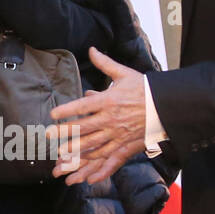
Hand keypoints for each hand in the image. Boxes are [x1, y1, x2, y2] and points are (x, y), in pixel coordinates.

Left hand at [51, 47, 146, 182]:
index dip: (67, 110)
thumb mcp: (124, 73)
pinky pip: (108, 154)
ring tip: (61, 152)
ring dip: (76, 149)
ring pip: (93, 144)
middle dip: (65, 132)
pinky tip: (84, 163)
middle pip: (84, 127)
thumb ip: (105, 64)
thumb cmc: (143, 88)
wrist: (164, 105)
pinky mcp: (125, 143)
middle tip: (49, 135)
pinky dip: (96, 160)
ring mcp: (118, 133)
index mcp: (109, 100)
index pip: (83, 106)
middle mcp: (111, 118)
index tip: (53, 114)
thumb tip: (92, 50)